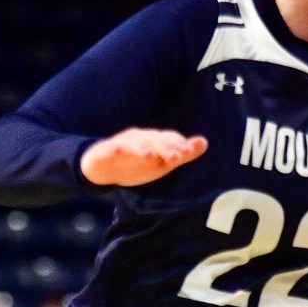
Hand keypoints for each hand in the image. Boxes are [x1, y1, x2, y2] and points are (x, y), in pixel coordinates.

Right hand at [79, 129, 207, 186]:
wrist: (104, 169)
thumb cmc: (138, 164)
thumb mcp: (162, 162)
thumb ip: (182, 154)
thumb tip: (204, 142)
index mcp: (155, 140)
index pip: (169, 138)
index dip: (179, 144)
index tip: (189, 152)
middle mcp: (141, 137)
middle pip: (154, 139)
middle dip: (165, 147)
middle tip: (176, 157)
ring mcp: (123, 142)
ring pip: (134, 142)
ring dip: (143, 148)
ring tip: (150, 156)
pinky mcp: (106, 150)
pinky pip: (112, 148)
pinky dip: (116, 149)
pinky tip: (119, 152)